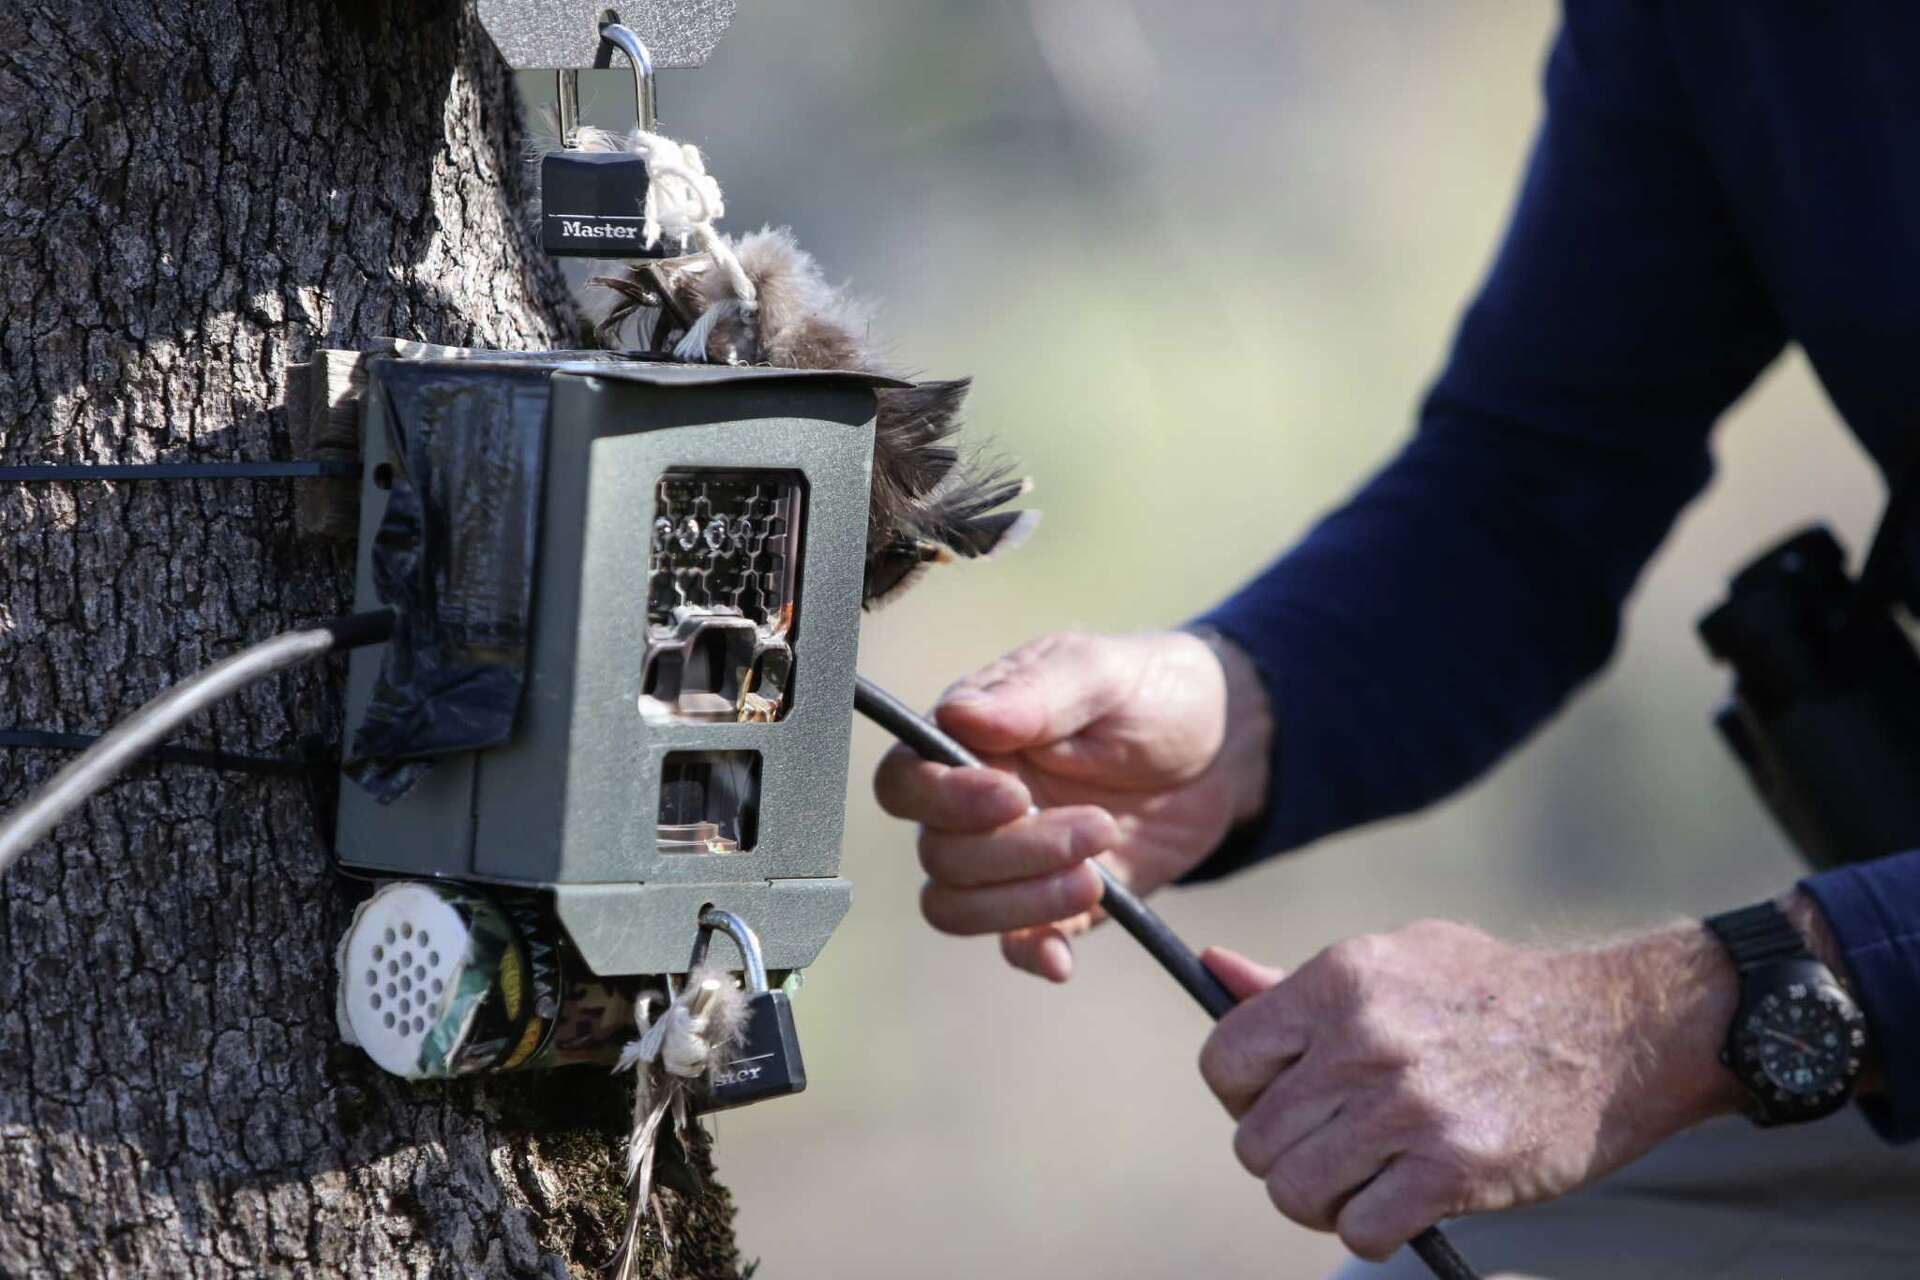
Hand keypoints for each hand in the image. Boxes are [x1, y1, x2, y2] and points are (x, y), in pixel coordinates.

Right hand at [872, 630, 1272, 979]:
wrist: (1225, 748)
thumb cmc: (1152, 693)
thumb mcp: (1103, 673)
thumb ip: (1034, 694)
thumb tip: (957, 715)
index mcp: (968, 739)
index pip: (903, 782)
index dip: (942, 799)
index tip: (1014, 795)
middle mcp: (972, 804)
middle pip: (939, 853)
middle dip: (1016, 851)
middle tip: (1099, 824)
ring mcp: (1009, 859)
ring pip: (958, 906)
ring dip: (1022, 901)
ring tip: (1099, 873)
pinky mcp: (1051, 903)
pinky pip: (1011, 946)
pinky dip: (1032, 953)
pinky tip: (1066, 956)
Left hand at [1197, 920, 1743, 1260]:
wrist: (1615, 1030)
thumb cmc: (1491, 993)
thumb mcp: (1394, 959)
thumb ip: (1297, 983)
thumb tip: (1212, 970)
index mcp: (1340, 981)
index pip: (1226, 1059)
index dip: (1241, 1094)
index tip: (1275, 1101)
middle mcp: (1364, 1042)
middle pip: (1256, 1140)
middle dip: (1284, 1154)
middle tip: (1330, 1146)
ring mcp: (1408, 1108)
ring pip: (1296, 1192)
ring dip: (1321, 1199)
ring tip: (1362, 1178)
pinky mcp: (1455, 1169)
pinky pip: (1361, 1229)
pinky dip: (1372, 1229)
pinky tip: (1402, 1202)